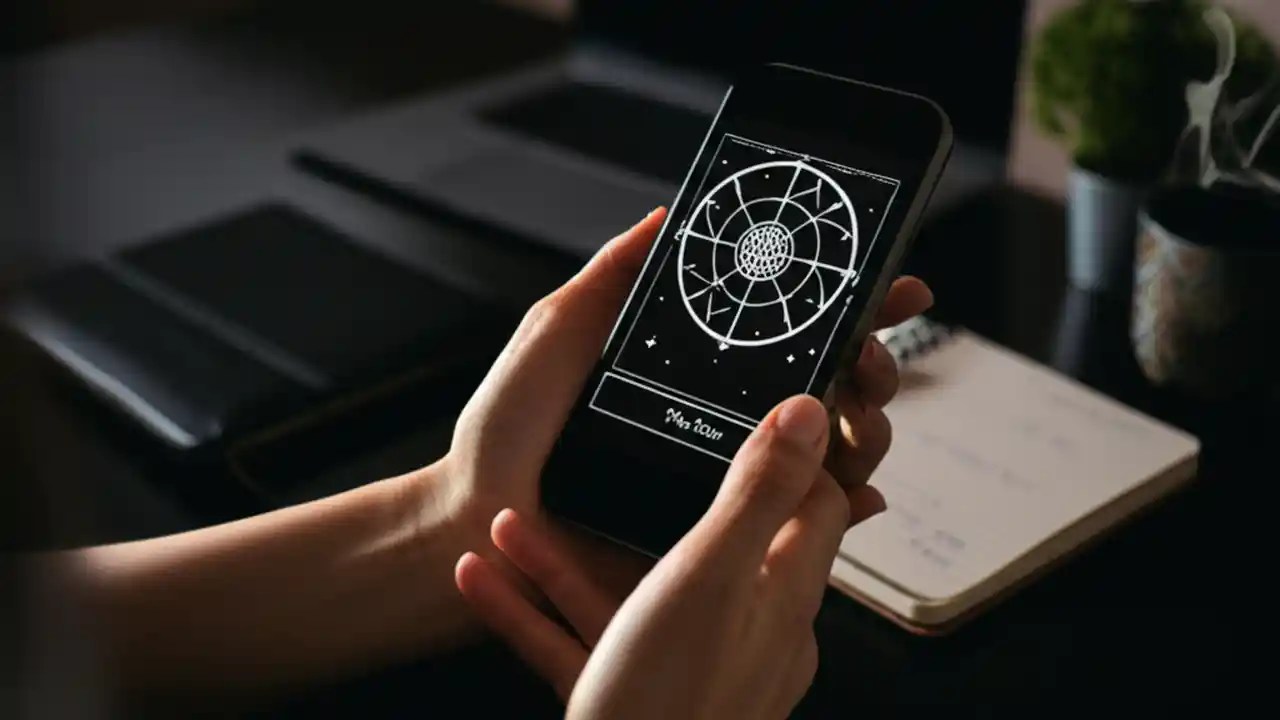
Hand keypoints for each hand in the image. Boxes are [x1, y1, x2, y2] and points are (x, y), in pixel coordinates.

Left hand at [438, 207, 930, 592]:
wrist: (480, 515)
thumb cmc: (506, 430)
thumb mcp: (556, 330)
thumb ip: (612, 275)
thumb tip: (666, 215)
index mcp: (691, 365)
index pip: (787, 326)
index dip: (850, 305)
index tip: (893, 286)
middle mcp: (720, 416)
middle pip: (827, 386)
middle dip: (874, 368)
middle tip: (873, 363)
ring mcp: (726, 476)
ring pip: (829, 452)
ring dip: (868, 433)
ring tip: (863, 425)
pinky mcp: (718, 531)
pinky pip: (799, 523)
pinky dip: (844, 509)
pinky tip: (860, 497)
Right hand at [455, 392, 849, 718]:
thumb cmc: (670, 706)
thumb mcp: (711, 578)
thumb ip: (754, 494)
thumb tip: (804, 413)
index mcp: (777, 600)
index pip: (811, 508)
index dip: (790, 453)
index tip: (752, 405)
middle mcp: (740, 636)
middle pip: (702, 546)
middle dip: (645, 498)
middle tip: (616, 449)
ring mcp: (683, 674)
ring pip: (624, 594)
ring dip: (565, 556)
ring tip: (513, 517)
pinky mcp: (629, 704)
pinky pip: (580, 644)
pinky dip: (535, 611)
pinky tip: (480, 581)